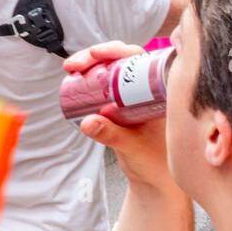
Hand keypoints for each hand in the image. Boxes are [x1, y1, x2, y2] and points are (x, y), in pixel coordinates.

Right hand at [64, 42, 173, 191]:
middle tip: (76, 63)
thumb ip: (111, 135)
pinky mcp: (119, 105)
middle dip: (95, 56)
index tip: (97, 54)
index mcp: (160, 94)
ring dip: (89, 65)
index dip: (117, 51)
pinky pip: (103, 83)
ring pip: (110, 70)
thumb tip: (87, 121)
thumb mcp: (132, 147)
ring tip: (71, 69)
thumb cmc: (156, 164)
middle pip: (120, 60)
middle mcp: (147, 90)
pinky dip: (88, 77)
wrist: (154, 180)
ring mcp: (132, 97)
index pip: (139, 60)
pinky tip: (76, 77)